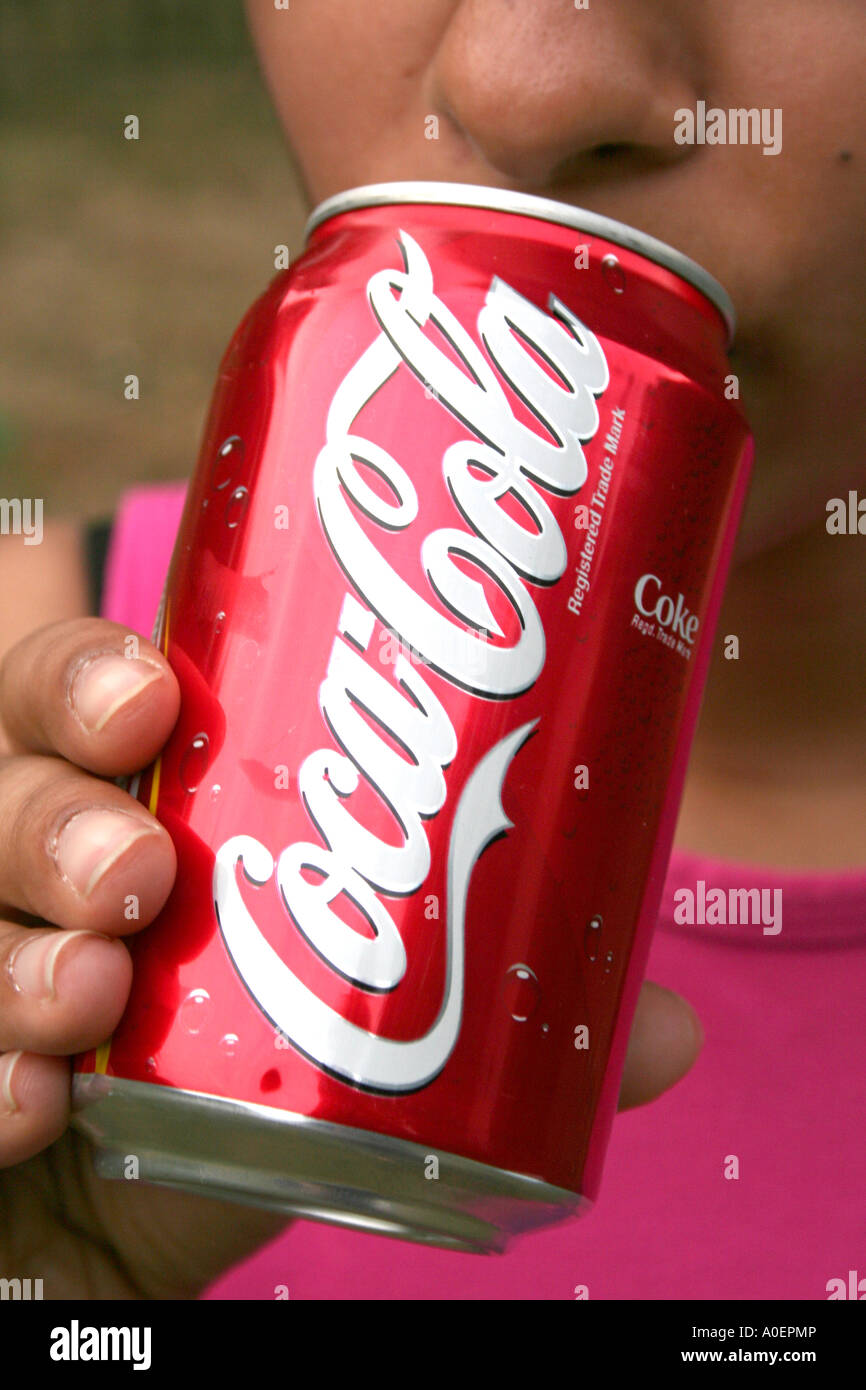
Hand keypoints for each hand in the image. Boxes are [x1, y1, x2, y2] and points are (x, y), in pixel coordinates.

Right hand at [0, 618, 700, 1298]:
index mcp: (130, 813)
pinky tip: (35, 1106)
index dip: (93, 676)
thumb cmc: (249, 1108)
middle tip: (141, 871)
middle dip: (57, 810)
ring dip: (15, 949)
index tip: (156, 696)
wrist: (131, 1249)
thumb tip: (666, 1028)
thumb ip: (491, 1019)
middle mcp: (28, 873)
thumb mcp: (357, 1047)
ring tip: (94, 988)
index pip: (74, 702)